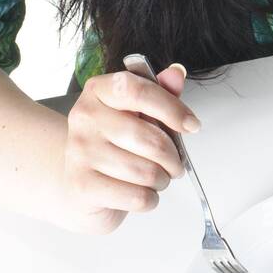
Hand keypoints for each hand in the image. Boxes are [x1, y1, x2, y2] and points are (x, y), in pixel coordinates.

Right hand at [60, 62, 199, 234]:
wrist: (82, 184)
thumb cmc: (114, 145)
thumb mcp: (138, 114)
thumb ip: (160, 93)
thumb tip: (176, 74)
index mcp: (99, 91)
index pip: (138, 90)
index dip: (172, 108)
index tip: (191, 125)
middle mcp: (84, 117)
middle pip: (149, 138)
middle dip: (173, 157)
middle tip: (174, 163)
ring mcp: (80, 152)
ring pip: (147, 172)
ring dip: (162, 180)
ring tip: (155, 177)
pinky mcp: (83, 186)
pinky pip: (137, 197)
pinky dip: (149, 199)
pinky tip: (140, 192)